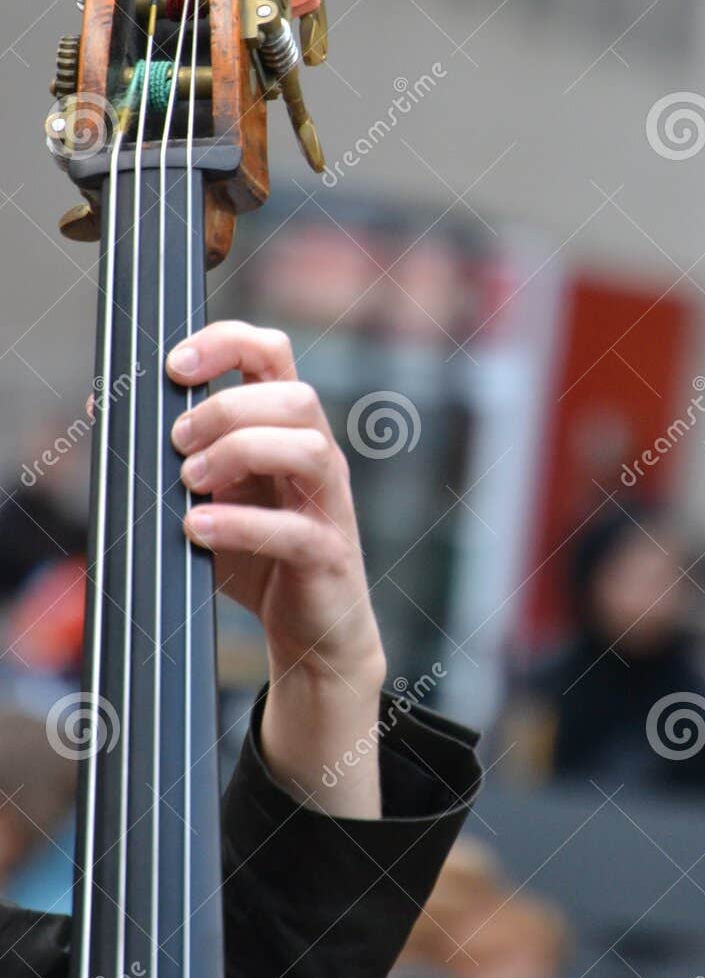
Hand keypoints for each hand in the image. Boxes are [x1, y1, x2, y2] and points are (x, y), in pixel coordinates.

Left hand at [167, 320, 385, 817]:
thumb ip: (171, 455)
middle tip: (178, 444)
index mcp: (288, 429)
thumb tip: (103, 406)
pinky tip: (197, 529)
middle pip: (293, 394)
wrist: (310, 633)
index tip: (176, 366)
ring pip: (308, 446)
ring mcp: (328, 503)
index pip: (273, 353)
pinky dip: (240, 525)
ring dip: (239, 453)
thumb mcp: (211, 497)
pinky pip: (296, 529)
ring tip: (191, 482)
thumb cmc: (260, 559)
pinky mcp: (328, 554)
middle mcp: (317, 456)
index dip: (226, 344)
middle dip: (225, 409)